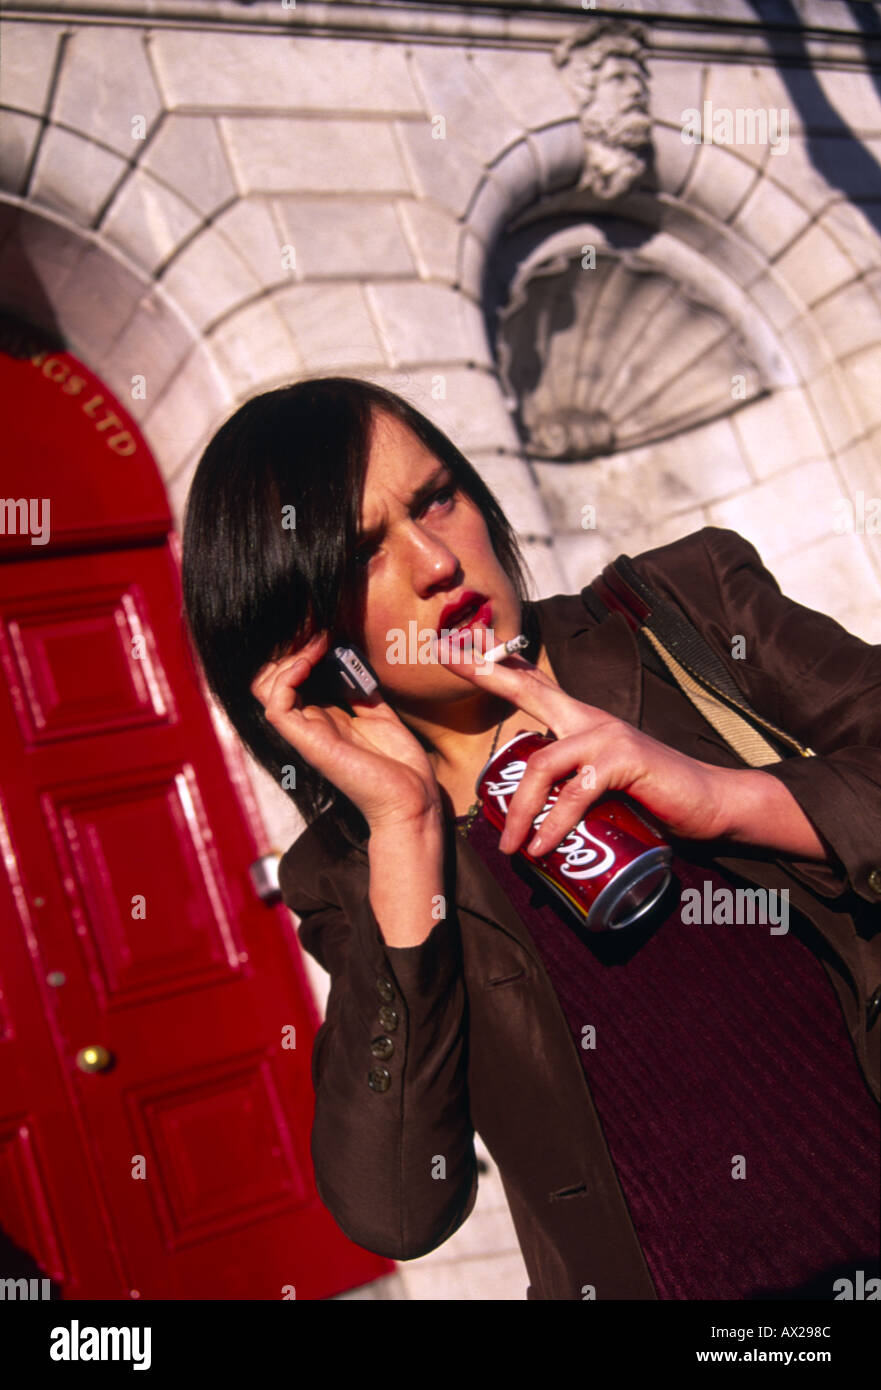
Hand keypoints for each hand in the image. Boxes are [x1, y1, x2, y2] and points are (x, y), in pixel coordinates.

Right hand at [250, 630, 442, 830]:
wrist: (413, 799)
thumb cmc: (401, 765)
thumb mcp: (379, 714)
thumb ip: (359, 690)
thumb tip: (347, 662)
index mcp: (323, 719)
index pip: (288, 679)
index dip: (298, 652)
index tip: (322, 632)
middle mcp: (308, 725)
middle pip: (270, 679)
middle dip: (289, 649)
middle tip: (316, 634)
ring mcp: (306, 734)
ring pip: (264, 689)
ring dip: (287, 659)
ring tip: (314, 646)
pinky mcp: (308, 743)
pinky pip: (276, 705)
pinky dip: (288, 677)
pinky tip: (310, 663)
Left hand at [440, 640, 732, 854]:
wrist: (710, 804)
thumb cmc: (652, 797)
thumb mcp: (600, 787)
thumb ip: (567, 788)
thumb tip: (526, 817)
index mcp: (582, 721)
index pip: (532, 685)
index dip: (493, 665)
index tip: (453, 646)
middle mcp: (590, 719)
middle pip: (528, 690)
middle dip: (485, 672)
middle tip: (444, 655)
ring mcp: (607, 737)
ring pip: (543, 765)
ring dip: (519, 811)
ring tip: (509, 847)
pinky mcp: (625, 763)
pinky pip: (576, 795)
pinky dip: (554, 825)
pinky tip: (541, 848)